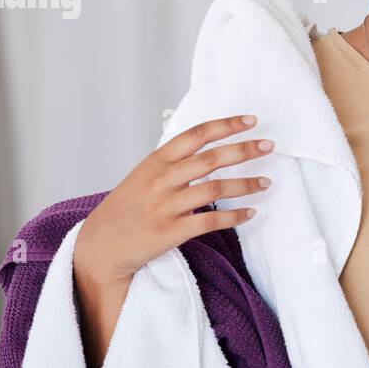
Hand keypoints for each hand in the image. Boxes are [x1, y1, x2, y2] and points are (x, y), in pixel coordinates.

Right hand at [74, 114, 276, 286]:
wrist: (99, 247)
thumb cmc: (125, 210)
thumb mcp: (142, 176)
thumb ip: (171, 163)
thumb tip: (204, 147)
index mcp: (156, 162)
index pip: (195, 135)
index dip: (225, 125)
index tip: (251, 120)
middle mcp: (161, 180)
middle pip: (211, 159)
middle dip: (244, 150)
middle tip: (269, 145)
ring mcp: (165, 206)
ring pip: (215, 189)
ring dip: (245, 185)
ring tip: (266, 182)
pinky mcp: (170, 232)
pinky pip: (210, 221)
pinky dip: (234, 217)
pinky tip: (250, 214)